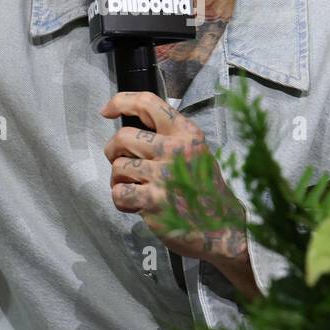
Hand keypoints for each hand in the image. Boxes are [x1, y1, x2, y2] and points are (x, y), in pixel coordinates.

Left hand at [100, 91, 251, 273]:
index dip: (120, 102)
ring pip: (118, 166)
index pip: (147, 103)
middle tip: (122, 162)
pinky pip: (119, 192)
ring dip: (119, 180)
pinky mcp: (153, 200)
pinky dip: (122, 200)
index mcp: (187, 134)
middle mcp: (175, 150)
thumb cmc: (205, 190)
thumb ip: (170, 137)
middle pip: (123, 136)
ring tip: (136, 188)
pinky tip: (137, 204)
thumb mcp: (196, 152)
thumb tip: (132, 129)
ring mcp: (163, 175)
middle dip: (114, 150)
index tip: (107, 110)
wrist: (222, 228)